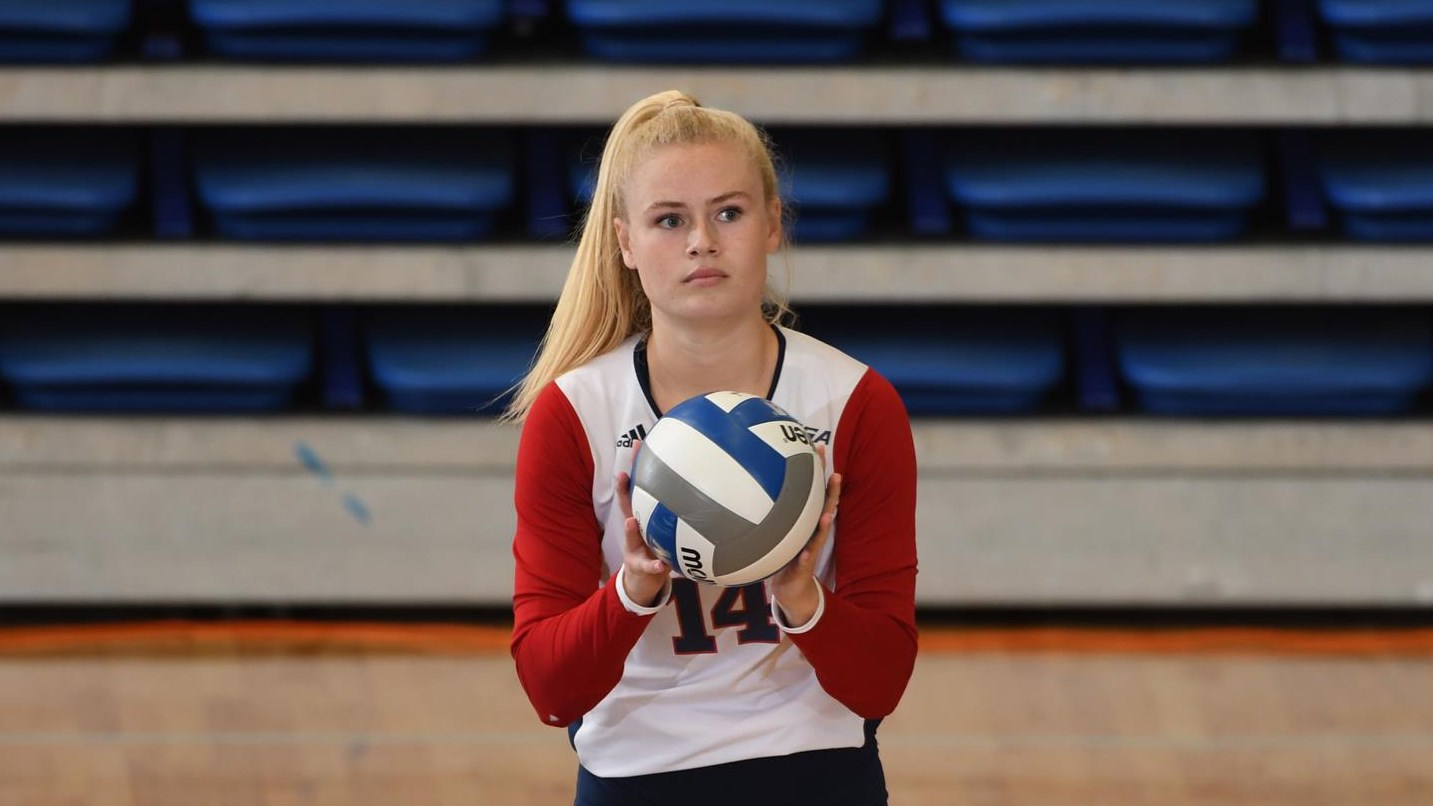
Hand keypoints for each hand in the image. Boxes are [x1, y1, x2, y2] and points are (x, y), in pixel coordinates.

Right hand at [616, 460, 670, 607]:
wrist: (643, 579)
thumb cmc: (657, 546)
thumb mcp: (664, 527)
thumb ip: (678, 509)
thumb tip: (705, 482)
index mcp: (642, 516)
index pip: (638, 488)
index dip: (636, 467)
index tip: (638, 446)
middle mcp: (635, 529)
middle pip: (627, 506)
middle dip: (624, 490)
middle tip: (622, 474)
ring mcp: (634, 547)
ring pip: (632, 537)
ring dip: (632, 530)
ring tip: (632, 522)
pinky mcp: (641, 567)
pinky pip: (650, 567)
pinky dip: (655, 566)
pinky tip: (662, 566)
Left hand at [769, 444, 840, 628]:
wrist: (790, 587)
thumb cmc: (781, 553)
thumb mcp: (776, 528)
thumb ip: (770, 507)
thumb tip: (748, 478)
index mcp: (805, 519)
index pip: (813, 490)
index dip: (818, 469)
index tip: (819, 447)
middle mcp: (812, 531)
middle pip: (824, 508)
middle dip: (830, 492)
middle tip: (835, 474)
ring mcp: (811, 549)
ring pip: (820, 534)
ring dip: (823, 523)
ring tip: (827, 513)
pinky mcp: (804, 567)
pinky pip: (805, 561)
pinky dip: (805, 556)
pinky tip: (804, 554)